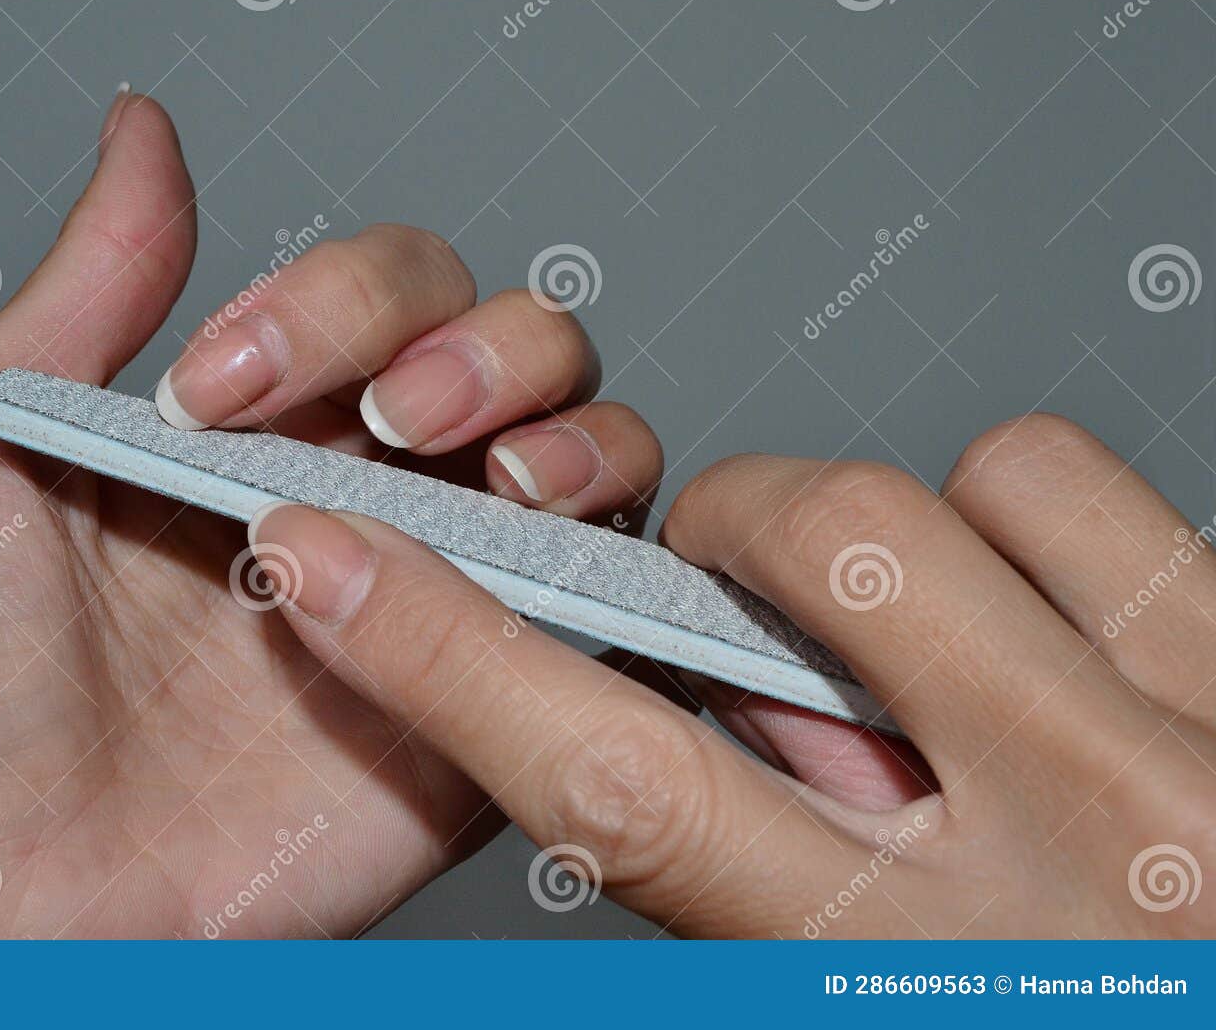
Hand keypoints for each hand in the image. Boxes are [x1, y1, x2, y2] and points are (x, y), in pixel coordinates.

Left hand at [0, 94, 661, 937]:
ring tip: (479, 480)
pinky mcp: (463, 729)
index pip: (387, 299)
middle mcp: (356, 510)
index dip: (341, 302)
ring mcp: (422, 614)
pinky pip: (590, 636)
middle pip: (519, 360)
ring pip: (591, 473)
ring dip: (570, 438)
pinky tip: (507, 560)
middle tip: (382, 418)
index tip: (222, 384)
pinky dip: (598, 576)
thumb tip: (143, 133)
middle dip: (484, 350)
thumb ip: (98, 281)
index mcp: (256, 436)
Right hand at [250, 417, 1215, 936]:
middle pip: (810, 555)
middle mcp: (1089, 847)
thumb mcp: (890, 1010)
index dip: (443, 654)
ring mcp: (1206, 734)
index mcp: (930, 975)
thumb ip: (791, 895)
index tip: (330, 556)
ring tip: (965, 633)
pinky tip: (1088, 633)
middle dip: (735, 527)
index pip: (618, 784)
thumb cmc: (1087, 1025)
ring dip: (927, 536)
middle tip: (757, 588)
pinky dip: (1064, 534)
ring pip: (978, 481)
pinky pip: (1120, 496)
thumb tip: (767, 737)